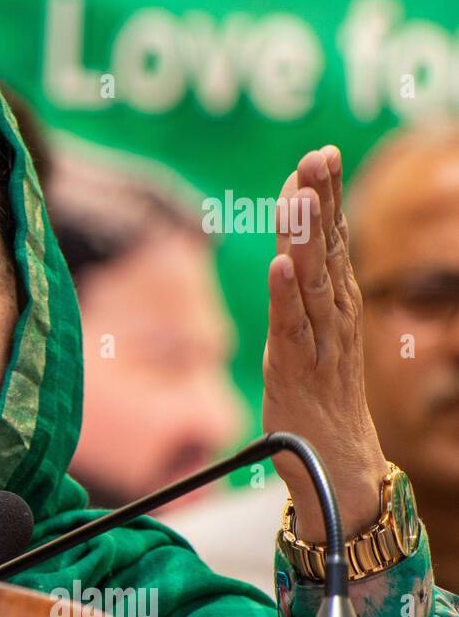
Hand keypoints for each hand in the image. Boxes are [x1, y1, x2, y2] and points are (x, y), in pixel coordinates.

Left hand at [262, 145, 389, 542]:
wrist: (336, 461)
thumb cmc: (320, 395)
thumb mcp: (313, 335)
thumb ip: (304, 294)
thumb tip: (291, 251)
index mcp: (337, 303)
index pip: (333, 240)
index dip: (327, 197)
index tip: (318, 155)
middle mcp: (334, 315)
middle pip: (328, 249)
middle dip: (321, 201)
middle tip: (317, 155)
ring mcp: (319, 342)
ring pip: (313, 279)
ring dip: (305, 236)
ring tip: (301, 195)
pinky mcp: (297, 369)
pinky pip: (291, 327)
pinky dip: (285, 295)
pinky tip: (279, 264)